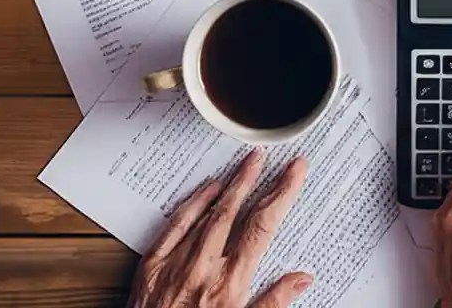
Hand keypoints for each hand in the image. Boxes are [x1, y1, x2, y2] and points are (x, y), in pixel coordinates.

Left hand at [128, 149, 312, 307]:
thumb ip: (273, 304)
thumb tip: (301, 279)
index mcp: (230, 285)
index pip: (263, 226)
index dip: (282, 194)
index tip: (295, 172)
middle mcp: (203, 269)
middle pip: (234, 211)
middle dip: (254, 180)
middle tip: (267, 158)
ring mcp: (174, 265)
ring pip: (206, 214)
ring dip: (228, 187)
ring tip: (243, 166)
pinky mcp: (150, 268)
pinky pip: (174, 225)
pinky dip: (192, 204)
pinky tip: (205, 190)